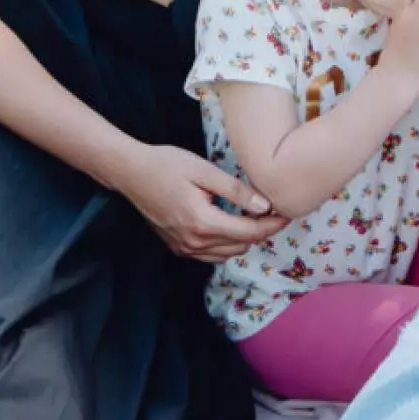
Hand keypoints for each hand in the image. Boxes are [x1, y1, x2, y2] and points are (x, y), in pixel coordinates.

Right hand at [119, 144, 285, 261]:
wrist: (131, 172)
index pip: (249, 233)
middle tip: (272, 210)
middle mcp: (194, 243)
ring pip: (227, 254)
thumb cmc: (167, 164)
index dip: (272, 224)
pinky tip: (229, 224)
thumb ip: (236, 190)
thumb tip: (265, 206)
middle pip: (241, 246)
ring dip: (244, 238)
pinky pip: (211, 254)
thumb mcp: (204, 171)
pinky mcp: (178, 247)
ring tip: (253, 215)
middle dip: (260, 231)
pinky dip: (226, 243)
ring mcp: (184, 249)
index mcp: (203, 223)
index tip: (287, 213)